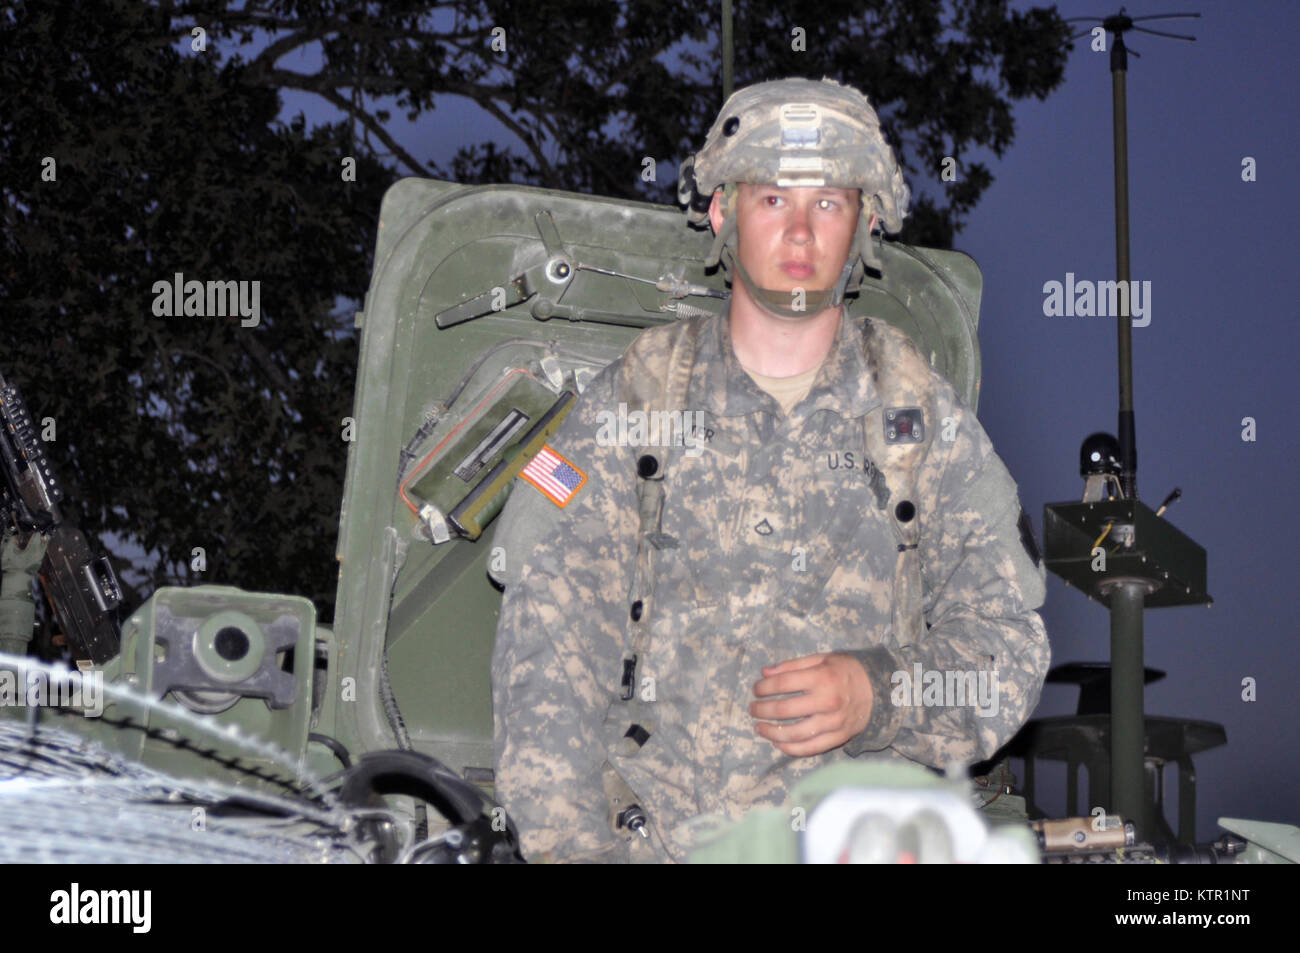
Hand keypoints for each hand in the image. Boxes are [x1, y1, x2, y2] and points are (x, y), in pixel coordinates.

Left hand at [749, 653, 873, 756]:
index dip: (763, 688)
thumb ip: (792, 666)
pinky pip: (810, 748)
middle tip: (752, 709)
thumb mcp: (822, 659)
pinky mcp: (838, 738)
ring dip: (772, 732)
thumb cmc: (846, 670)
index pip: (782, 684)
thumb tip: (765, 673)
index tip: (756, 690)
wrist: (880, 689)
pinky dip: (790, 748)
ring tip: (759, 728)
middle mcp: (827, 701)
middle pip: (784, 710)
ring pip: (794, 733)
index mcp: (822, 678)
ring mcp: (833, 722)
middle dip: (762, 710)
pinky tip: (778, 743)